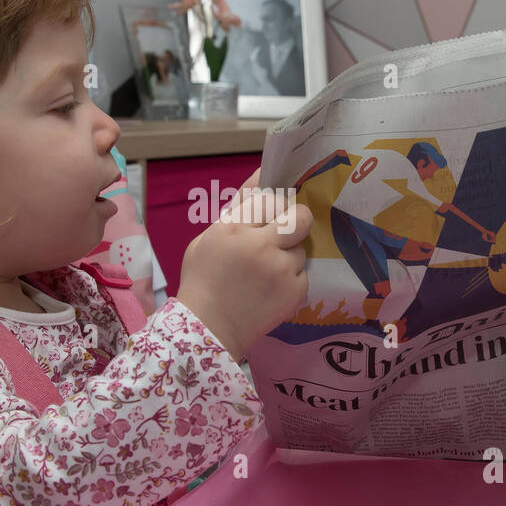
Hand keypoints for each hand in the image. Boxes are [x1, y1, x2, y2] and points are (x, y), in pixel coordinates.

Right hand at [176, 169, 311, 361]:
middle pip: (300, 216)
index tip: (271, 212)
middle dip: (295, 220)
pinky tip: (271, 290)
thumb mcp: (207, 238)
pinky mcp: (295, 291)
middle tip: (284, 233)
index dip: (273, 204)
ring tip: (267, 272)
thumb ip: (236, 209)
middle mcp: (261, 245)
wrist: (208, 329)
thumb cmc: (203, 280)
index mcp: (234, 229)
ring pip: (301, 248)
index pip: (269, 198)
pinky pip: (303, 273)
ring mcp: (281, 269)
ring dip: (288, 255)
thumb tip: (260, 176)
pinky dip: (291, 280)